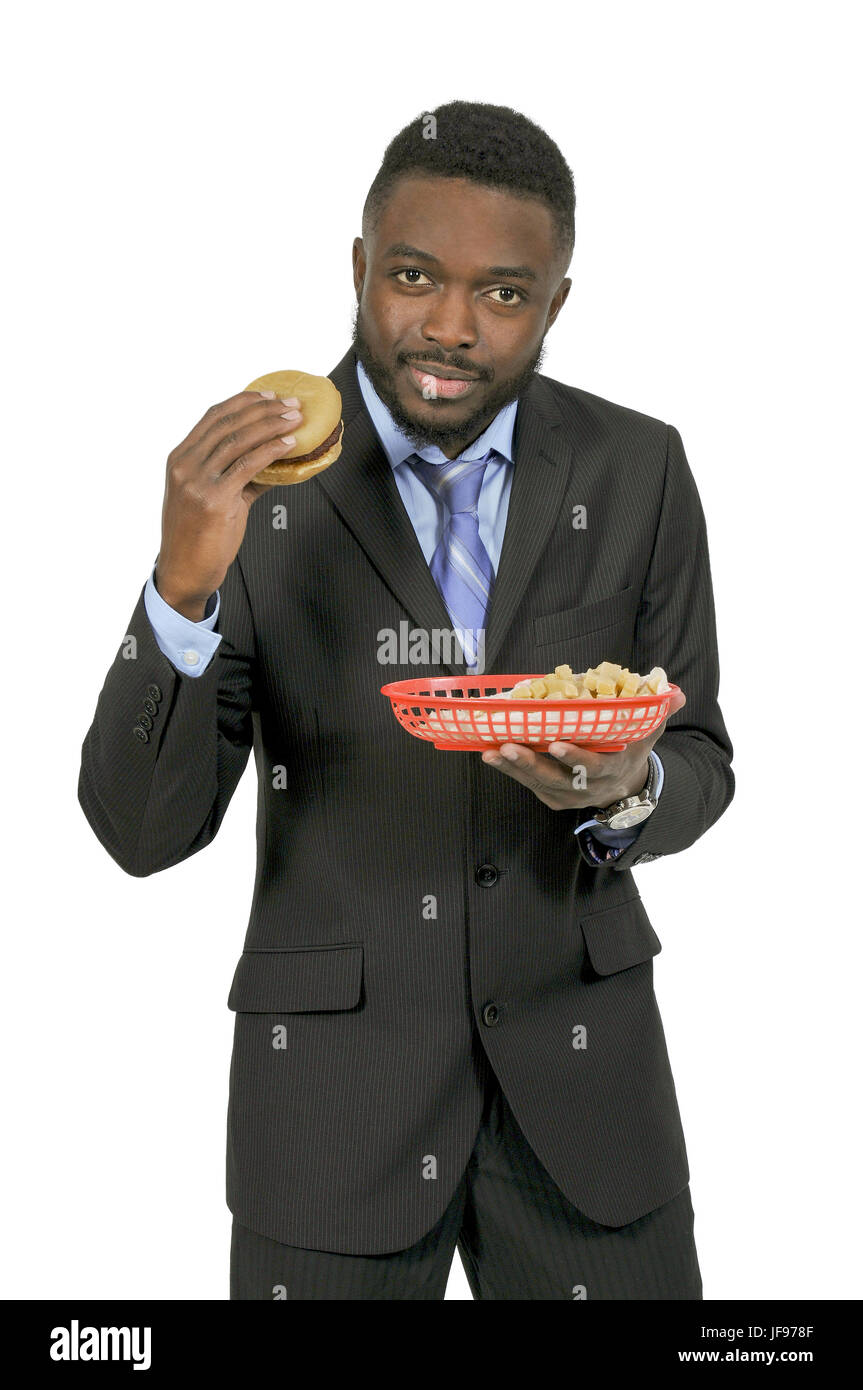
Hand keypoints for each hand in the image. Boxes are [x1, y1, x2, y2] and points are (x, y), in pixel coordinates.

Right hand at [154, 389, 303, 618]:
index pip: (213, 417)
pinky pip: (247, 465)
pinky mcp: (213, 499)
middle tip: (292, 404)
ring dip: (272, 425)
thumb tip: (275, 459)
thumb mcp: (215, 498)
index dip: (243, 402)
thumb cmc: (200, 537)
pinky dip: (271, 451)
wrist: (185, 572)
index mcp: (180, 458)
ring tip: (296, 419)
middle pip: (228, 423)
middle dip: (264, 409)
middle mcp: (185, 465)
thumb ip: (241, 477)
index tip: (269, 394)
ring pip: (238, 440)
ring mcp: (197, 481)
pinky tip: (289, 445)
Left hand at [480, 688, 685, 810]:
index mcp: (609, 771)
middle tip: (508, 746)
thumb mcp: (647, 736)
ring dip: (511, 767)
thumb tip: (675, 693)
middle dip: (529, 763)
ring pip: (535, 782)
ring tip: (490, 751)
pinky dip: (508, 770)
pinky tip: (489, 754)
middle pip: (554, 778)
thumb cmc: (630, 752)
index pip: (591, 767)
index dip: (574, 757)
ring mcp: (565, 795)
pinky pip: (526, 783)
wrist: (623, 788)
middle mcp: (585, 788)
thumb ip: (658, 714)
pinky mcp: (549, 796)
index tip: (555, 743)